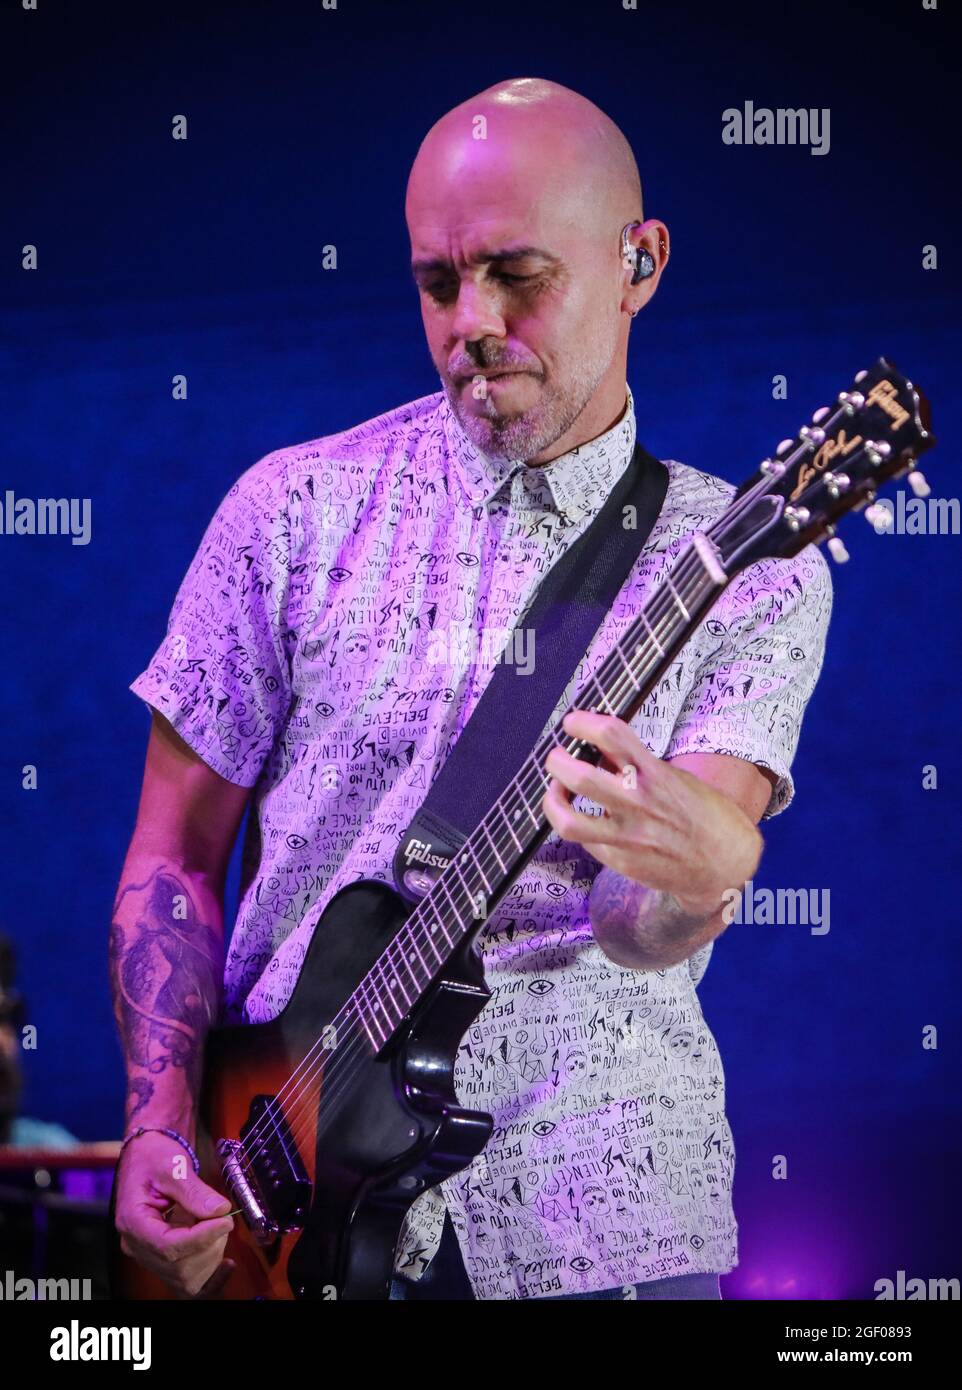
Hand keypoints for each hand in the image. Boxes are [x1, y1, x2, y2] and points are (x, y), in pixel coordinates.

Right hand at [115, 1130, 235, 1297]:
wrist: (146, 1157)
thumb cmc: (153, 1157)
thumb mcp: (173, 1166)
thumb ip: (195, 1190)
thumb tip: (220, 1210)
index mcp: (133, 1221)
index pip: (168, 1246)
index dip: (201, 1237)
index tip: (226, 1220)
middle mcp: (137, 1245)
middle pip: (179, 1267)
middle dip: (209, 1244)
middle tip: (222, 1217)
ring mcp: (149, 1255)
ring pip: (186, 1278)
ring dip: (210, 1256)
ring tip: (214, 1226)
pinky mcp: (164, 1258)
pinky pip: (187, 1283)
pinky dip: (210, 1276)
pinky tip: (225, 1263)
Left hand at [542, 709, 760, 913]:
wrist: (726, 863)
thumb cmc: (705, 815)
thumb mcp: (677, 779)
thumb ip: (639, 767)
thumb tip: (600, 755)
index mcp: (655, 774)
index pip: (611, 734)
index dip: (583, 722)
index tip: (573, 722)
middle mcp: (638, 803)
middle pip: (579, 776)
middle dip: (556, 761)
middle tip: (556, 756)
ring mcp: (627, 836)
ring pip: (568, 820)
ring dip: (551, 800)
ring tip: (555, 791)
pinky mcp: (621, 861)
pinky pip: (586, 841)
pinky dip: (579, 826)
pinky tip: (584, 820)